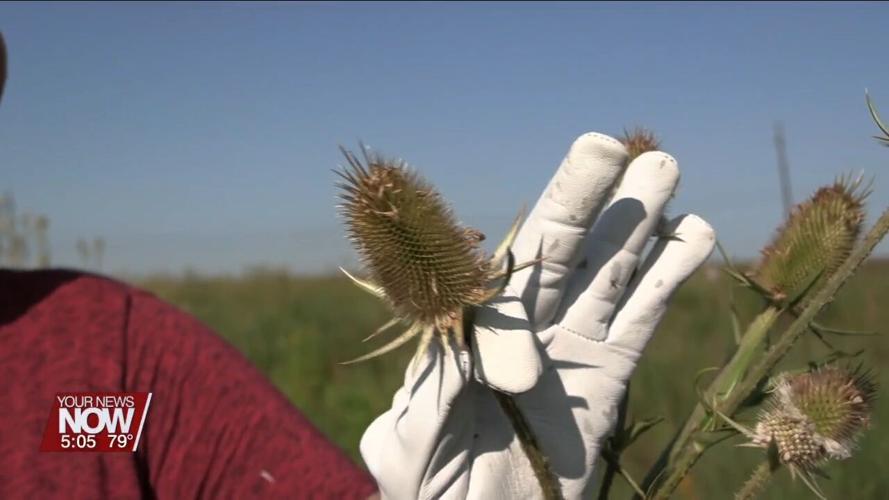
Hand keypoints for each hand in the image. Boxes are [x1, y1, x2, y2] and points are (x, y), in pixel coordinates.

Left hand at [359, 132, 715, 498]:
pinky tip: (693, 236)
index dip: (525, 219)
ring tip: (664, 168)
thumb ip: (427, 399)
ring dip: (637, 226)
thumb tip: (474, 354)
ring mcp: (569, 349)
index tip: (551, 178)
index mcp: (469, 330)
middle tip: (624, 147)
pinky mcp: (610, 380)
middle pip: (559, 252)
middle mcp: (523, 329)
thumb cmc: (433, 496)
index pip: (502, 262)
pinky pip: (641, 322)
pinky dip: (666, 281)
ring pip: (607, 275)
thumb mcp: (406, 451)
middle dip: (590, 200)